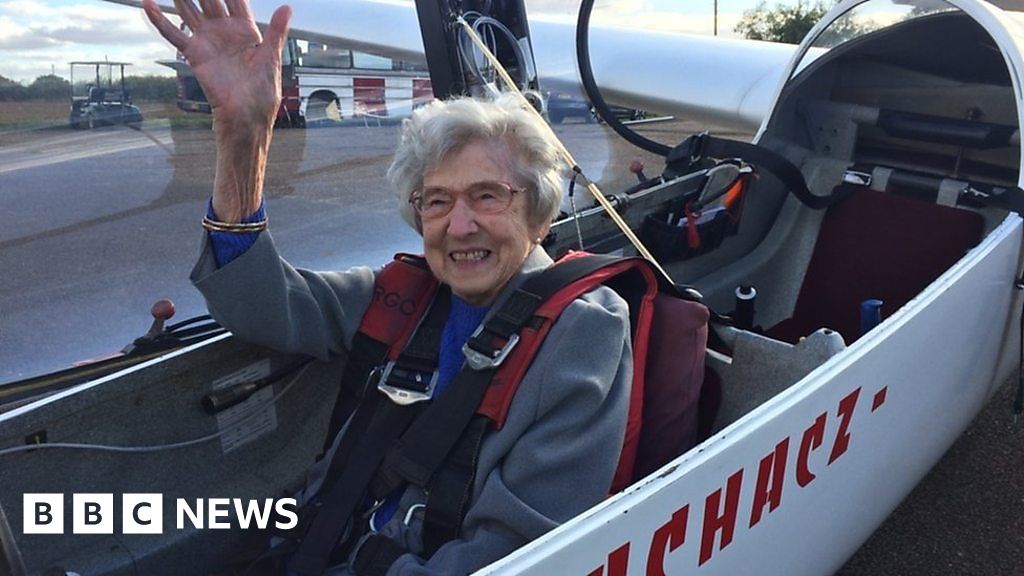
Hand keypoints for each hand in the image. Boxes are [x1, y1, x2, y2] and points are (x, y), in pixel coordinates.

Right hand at [143, 0, 291, 220]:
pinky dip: (159, 19)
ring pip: (189, 10)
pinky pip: (174, 34)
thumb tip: (287, 7)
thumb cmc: (263, 92)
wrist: (246, 117)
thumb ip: (276, 31)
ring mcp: (208, 41)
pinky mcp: (195, 54)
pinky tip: (148, 3)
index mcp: (246, 30)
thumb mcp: (271, 58)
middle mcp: (224, 31)